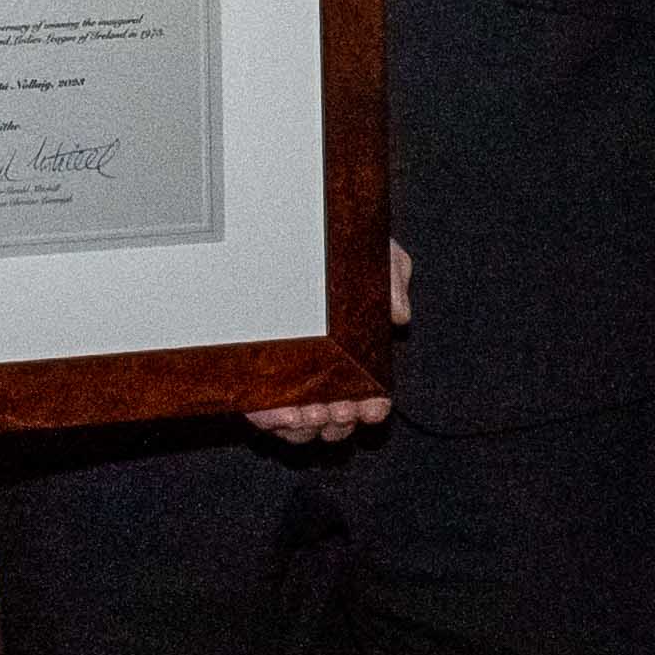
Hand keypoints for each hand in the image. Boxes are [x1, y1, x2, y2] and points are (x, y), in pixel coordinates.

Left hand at [251, 239, 411, 443]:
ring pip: (299, 424)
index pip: (367, 399)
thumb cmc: (342, 250)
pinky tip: (279, 411)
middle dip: (340, 424)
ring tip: (310, 411)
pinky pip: (261, 412)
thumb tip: (399, 315)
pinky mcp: (255, 378)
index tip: (372, 407)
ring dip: (307, 428)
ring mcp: (288, 379)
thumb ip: (394, 280)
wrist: (291, 227)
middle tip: (339, 410)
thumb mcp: (377, 255)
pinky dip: (271, 420)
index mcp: (356, 359)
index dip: (372, 410)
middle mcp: (323, 375)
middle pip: (334, 421)